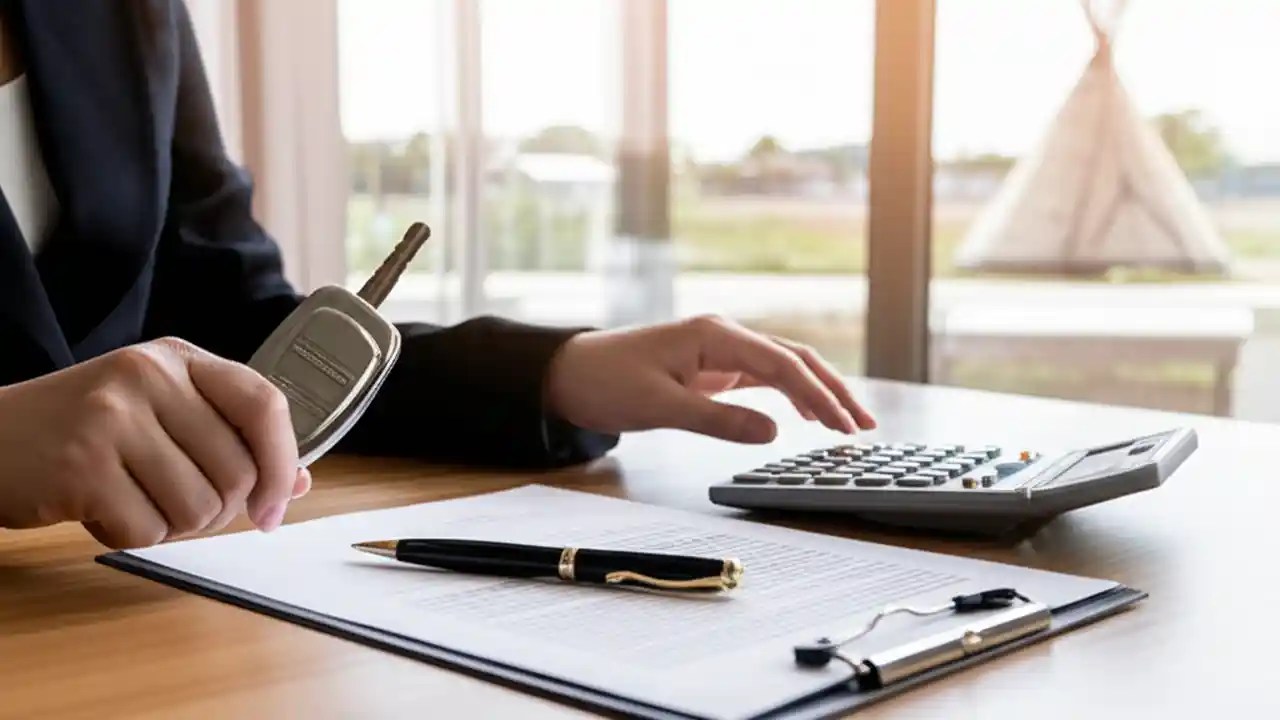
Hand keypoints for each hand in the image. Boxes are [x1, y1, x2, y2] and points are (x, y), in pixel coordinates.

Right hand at [0, 337, 308, 548]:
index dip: (284, 463)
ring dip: (173, 526)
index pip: (264, 403)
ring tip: (133, 501)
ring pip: (198, 508)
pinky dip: (129, 536)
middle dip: (218, 510)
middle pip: (238, 471)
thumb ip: (229, 439)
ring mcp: (112, 419)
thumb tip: (298, 481)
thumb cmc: (82, 430)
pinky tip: (99, 510)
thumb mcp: (158, 412)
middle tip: (175, 505)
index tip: (276, 506)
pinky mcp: (81, 466)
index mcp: (178, 359)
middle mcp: (148, 377)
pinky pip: (147, 531)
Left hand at [545, 315, 875, 442]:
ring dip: (817, 393)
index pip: (783, 364)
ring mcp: (720, 351)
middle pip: (795, 359)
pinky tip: (808, 415)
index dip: (818, 397)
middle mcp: (724, 336)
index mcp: (715, 335)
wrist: (568, 374)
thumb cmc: (605, 382)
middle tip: (864, 427)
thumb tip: (776, 432)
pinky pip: (763, 378)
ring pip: (784, 368)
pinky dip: (791, 395)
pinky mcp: (712, 368)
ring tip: (849, 425)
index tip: (843, 428)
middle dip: (832, 391)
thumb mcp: (660, 407)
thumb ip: (718, 420)